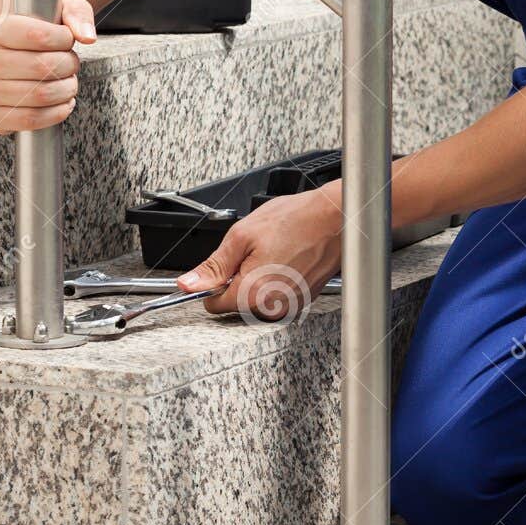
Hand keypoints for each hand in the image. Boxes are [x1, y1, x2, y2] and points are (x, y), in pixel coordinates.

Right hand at [0, 0, 96, 134]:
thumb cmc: (22, 28)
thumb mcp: (47, 8)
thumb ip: (75, 13)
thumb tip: (87, 37)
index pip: (39, 36)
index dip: (64, 39)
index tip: (66, 39)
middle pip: (44, 67)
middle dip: (69, 65)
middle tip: (70, 62)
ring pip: (42, 95)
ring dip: (67, 89)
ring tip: (67, 80)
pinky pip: (31, 119)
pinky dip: (57, 113)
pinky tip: (63, 101)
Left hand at [177, 185, 342, 318]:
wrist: (337, 218)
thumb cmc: (297, 221)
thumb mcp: (242, 236)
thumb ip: (213, 265)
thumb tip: (188, 283)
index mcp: (252, 293)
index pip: (213, 305)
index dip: (211, 284)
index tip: (221, 267)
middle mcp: (273, 307)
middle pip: (236, 303)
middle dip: (237, 279)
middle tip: (253, 252)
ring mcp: (290, 305)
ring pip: (257, 299)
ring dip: (258, 279)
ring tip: (274, 253)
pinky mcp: (303, 299)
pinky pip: (277, 295)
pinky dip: (276, 279)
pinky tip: (287, 258)